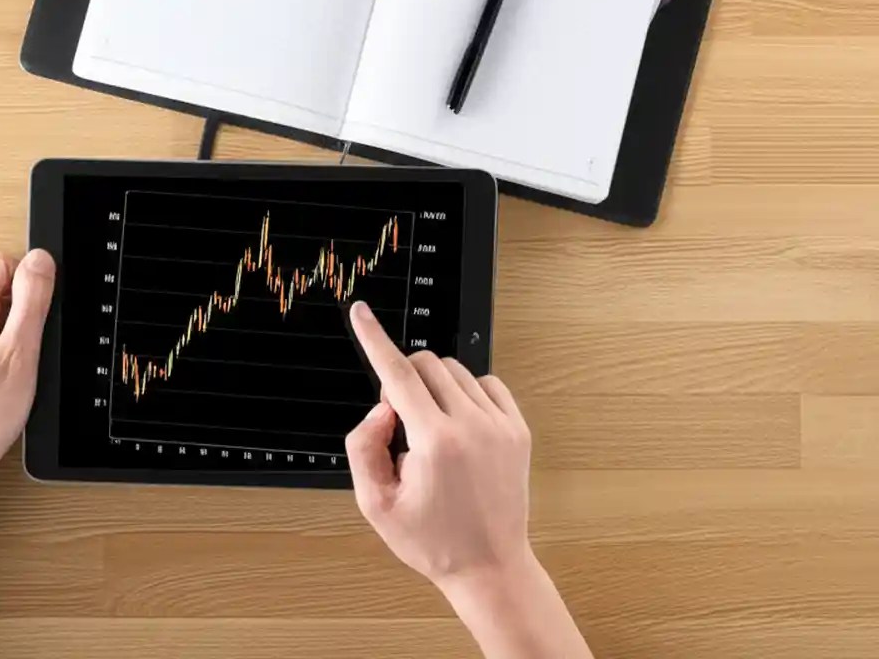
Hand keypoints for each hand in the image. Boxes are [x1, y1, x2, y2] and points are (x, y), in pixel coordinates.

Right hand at [345, 301, 532, 593]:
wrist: (489, 566)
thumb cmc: (431, 541)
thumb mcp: (375, 504)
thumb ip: (363, 447)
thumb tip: (381, 408)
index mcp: (435, 442)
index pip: (397, 374)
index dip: (374, 339)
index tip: (361, 314)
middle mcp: (472, 426)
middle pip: (426, 364)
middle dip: (402, 381)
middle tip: (399, 427)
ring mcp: (500, 425)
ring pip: (455, 370)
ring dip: (433, 387)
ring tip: (430, 434)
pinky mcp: (517, 429)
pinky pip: (486, 383)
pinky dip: (464, 393)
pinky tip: (457, 425)